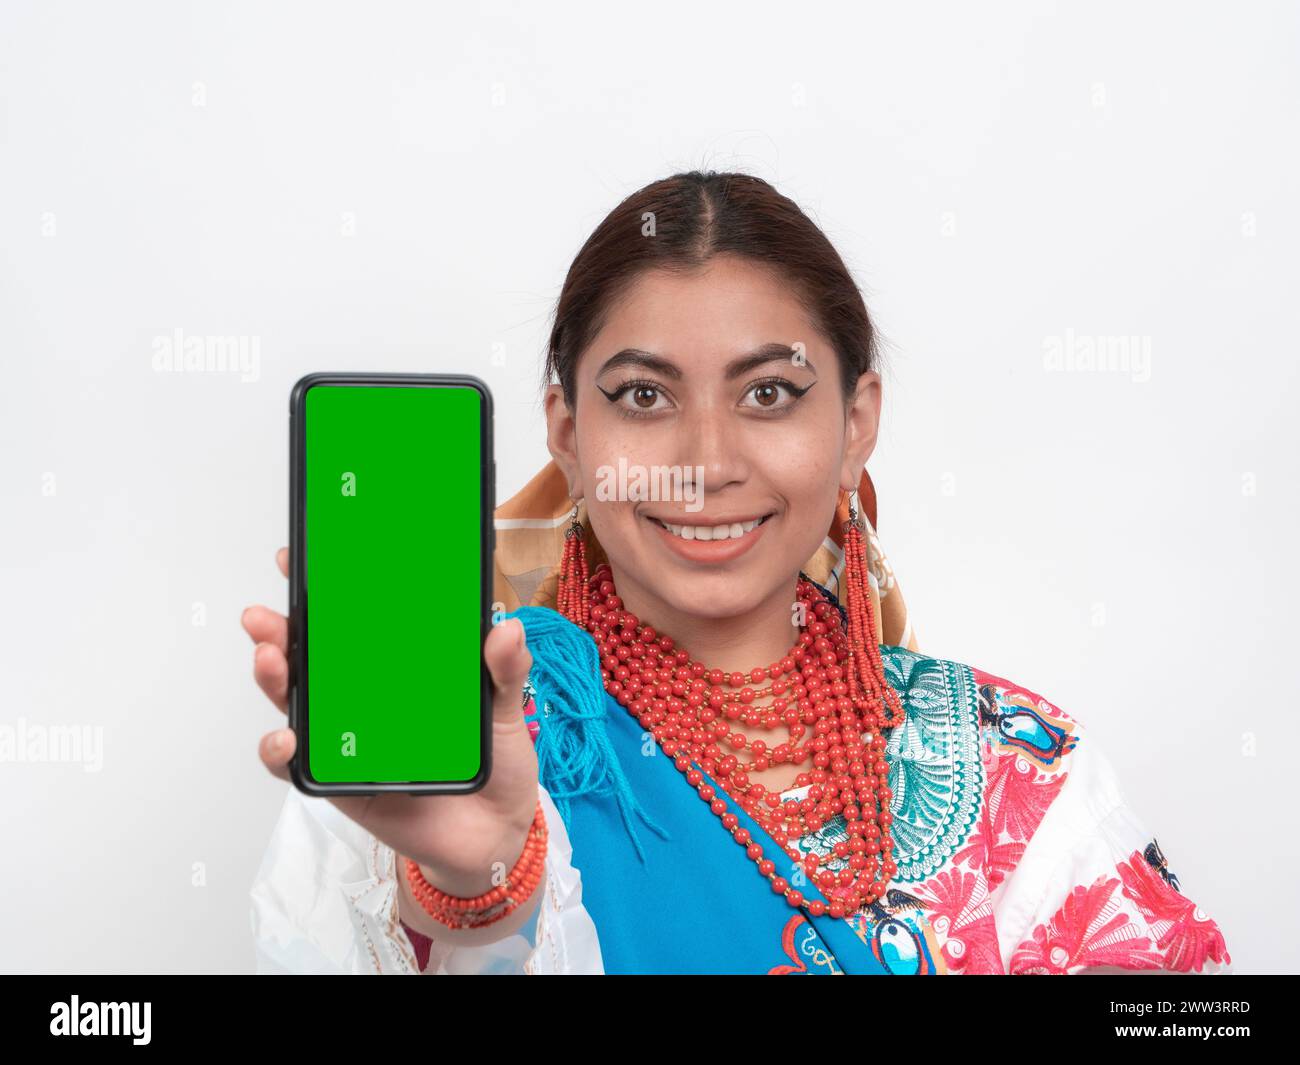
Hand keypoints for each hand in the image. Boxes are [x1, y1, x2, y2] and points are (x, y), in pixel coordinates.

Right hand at [242, 548, 540, 894]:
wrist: (496, 833)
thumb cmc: (495, 763)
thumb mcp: (506, 708)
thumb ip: (505, 669)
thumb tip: (507, 628)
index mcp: (399, 668)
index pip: (354, 621)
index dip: (323, 590)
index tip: (299, 557)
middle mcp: (364, 697)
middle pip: (311, 655)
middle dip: (281, 629)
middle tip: (267, 613)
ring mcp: (347, 736)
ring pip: (294, 701)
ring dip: (274, 678)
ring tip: (271, 659)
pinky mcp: (341, 780)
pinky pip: (297, 764)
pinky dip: (281, 750)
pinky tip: (284, 736)